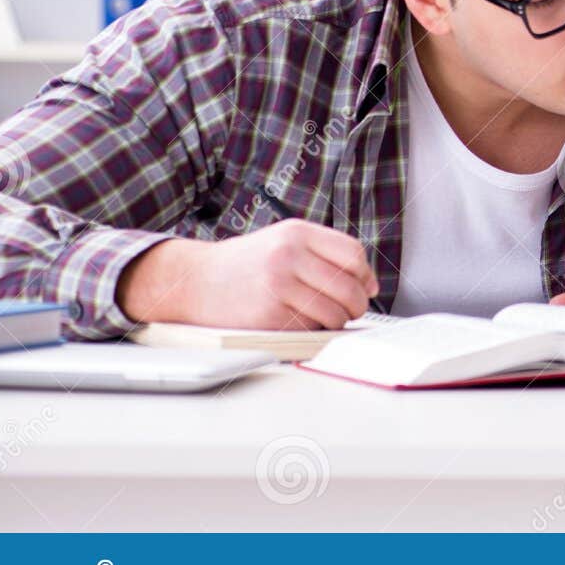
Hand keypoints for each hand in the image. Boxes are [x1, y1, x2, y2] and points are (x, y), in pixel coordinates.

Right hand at [117, 220, 378, 329]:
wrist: (195, 281)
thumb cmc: (245, 264)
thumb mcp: (283, 241)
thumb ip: (325, 254)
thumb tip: (369, 283)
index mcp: (297, 233)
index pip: (353, 254)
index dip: (365, 275)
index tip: (365, 286)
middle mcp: (288, 255)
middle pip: (349, 286)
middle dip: (357, 304)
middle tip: (350, 310)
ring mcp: (278, 286)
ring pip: (334, 312)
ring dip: (337, 321)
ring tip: (324, 317)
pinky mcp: (268, 315)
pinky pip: (310, 329)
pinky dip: (312, 331)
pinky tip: (300, 322)